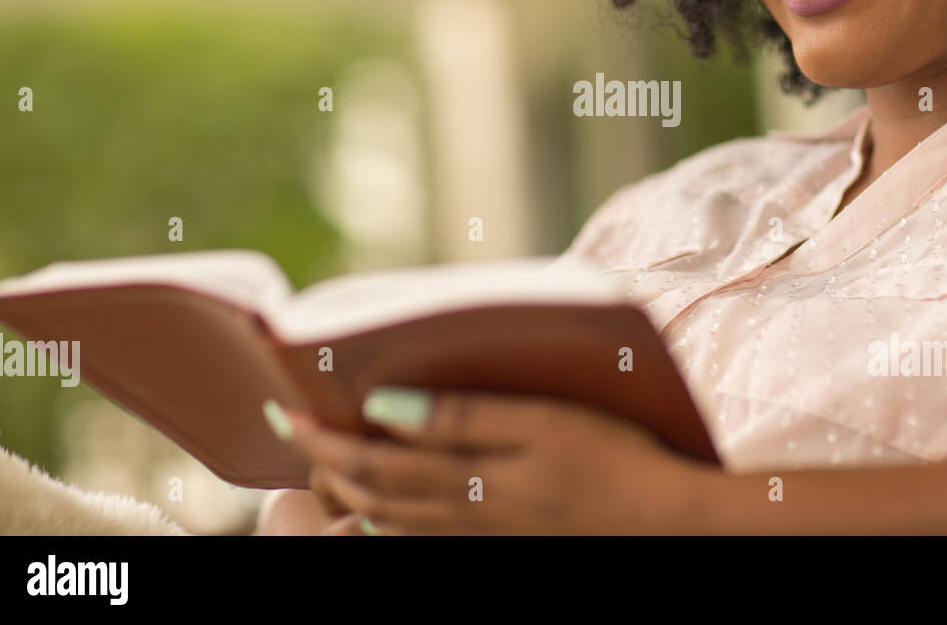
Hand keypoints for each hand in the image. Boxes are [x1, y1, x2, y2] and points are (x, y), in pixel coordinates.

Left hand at [265, 389, 713, 534]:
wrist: (661, 523)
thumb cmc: (610, 459)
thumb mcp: (542, 422)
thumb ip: (463, 415)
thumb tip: (384, 406)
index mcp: (466, 477)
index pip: (369, 460)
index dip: (322, 438)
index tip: (286, 411)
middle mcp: (461, 513)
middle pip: (370, 493)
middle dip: (325, 463)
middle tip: (295, 431)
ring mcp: (478, 533)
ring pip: (391, 519)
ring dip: (351, 491)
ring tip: (329, 462)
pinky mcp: (498, 539)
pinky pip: (422, 535)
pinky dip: (389, 518)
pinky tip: (388, 506)